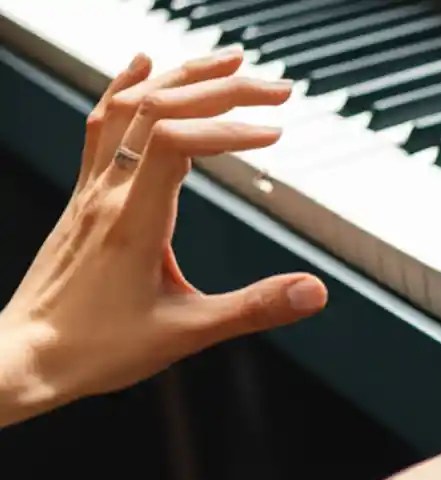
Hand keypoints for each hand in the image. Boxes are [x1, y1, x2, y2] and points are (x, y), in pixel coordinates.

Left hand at [0, 48, 326, 408]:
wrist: (26, 358)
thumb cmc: (98, 348)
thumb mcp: (188, 333)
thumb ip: (254, 309)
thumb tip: (315, 291)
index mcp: (133, 220)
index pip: (177, 140)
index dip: (230, 126)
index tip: (276, 135)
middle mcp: (107, 193)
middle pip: (158, 107)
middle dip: (223, 88)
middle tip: (277, 89)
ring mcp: (90, 190)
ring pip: (128, 105)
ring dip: (182, 76)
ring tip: (230, 63)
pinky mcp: (84, 197)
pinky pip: (100, 124)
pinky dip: (126, 85)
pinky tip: (144, 64)